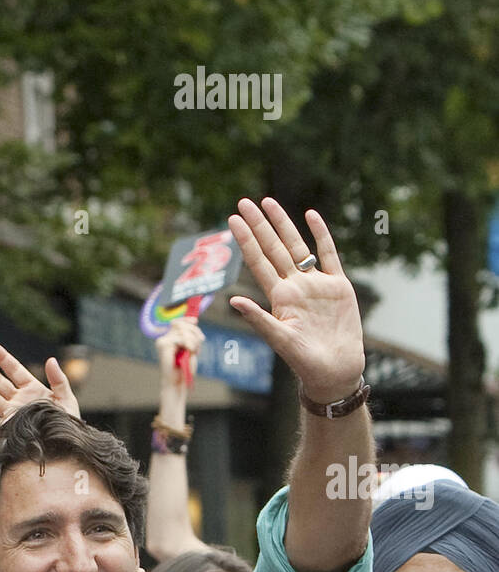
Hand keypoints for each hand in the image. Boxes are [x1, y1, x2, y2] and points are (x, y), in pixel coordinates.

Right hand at [0, 343, 80, 429]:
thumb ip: (59, 379)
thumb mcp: (67, 398)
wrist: (64, 445)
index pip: (14, 370)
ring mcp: (10, 413)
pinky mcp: (6, 428)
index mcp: (32, 389)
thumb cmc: (67, 423)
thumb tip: (51, 360)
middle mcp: (18, 400)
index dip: (3, 358)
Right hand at [155, 317, 204, 383]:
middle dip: (194, 331)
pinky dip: (189, 343)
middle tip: (201, 341)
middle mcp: (163, 339)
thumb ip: (191, 334)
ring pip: (182, 330)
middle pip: (180, 324)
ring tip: (194, 350)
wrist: (177, 382)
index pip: (176, 322)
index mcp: (168, 339)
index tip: (196, 321)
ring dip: (193, 339)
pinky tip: (190, 351)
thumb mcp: (191, 347)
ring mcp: (162, 342)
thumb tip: (194, 320)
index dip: (186, 319)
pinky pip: (180, 337)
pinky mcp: (163, 345)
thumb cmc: (184, 368)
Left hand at [227, 198, 363, 404]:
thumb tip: (233, 302)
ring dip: (283, 225)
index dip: (246, 240)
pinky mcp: (337, 286)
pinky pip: (328, 254)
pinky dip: (320, 235)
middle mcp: (295, 287)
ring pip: (297, 246)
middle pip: (273, 249)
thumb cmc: (305, 362)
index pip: (258, 262)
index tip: (232, 219)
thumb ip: (258, 319)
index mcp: (279, 298)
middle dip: (259, 225)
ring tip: (268, 203)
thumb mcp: (280, 340)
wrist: (336, 370)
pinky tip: (311, 216)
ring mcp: (315, 284)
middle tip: (244, 201)